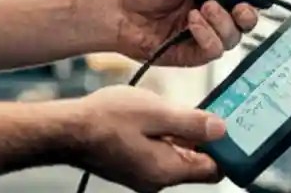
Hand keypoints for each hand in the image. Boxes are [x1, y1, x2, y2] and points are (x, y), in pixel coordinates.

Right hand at [73, 86, 225, 192]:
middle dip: (200, 136)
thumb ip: (191, 122)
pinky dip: (161, 136)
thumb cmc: (103, 120)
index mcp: (167, 170)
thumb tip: (220, 129)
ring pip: (176, 155)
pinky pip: (158, 153)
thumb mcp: (155, 112)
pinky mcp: (131, 167)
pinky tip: (149, 117)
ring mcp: (143, 175)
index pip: (214, 169)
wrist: (64, 130)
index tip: (226, 125)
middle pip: (196, 162)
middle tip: (197, 110)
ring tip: (167, 110)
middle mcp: (157, 180)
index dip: (225, 148)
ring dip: (178, 133)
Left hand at [110, 0, 258, 66]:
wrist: (117, 8)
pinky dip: (207, 36)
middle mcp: (209, 14)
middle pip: (245, 23)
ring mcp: (201, 36)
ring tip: (200, 10)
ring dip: (222, 23)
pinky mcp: (190, 55)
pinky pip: (213, 51)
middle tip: (235, 8)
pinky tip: (191, 23)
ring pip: (232, 39)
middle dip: (246, 16)